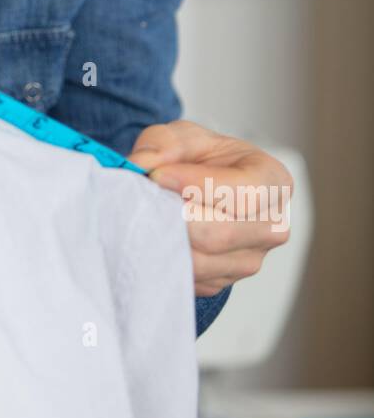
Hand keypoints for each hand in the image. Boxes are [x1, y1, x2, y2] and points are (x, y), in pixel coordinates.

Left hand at [127, 121, 293, 296]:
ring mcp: (252, 259)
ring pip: (202, 261)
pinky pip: (190, 277)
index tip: (158, 175)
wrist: (198, 187)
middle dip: (175, 216)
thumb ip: (165, 142)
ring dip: (166, 238)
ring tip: (147, 215)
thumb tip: (145, 163)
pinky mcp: (224, 280)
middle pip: (221, 234)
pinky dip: (166, 257)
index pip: (242, 194)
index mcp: (273, 181)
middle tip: (145, 199)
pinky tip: (157, 234)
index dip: (195, 186)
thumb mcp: (184, 136)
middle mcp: (272, 225)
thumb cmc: (201, 160)